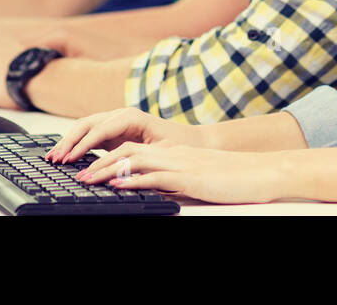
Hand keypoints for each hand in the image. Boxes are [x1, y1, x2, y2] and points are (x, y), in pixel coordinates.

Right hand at [47, 107, 210, 163]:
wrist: (192, 140)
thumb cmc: (179, 146)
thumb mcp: (160, 154)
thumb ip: (137, 160)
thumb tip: (113, 170)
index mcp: (131, 117)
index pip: (99, 129)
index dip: (81, 145)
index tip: (68, 159)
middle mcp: (121, 115)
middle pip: (87, 124)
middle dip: (68, 141)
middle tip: (54, 158)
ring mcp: (116, 121)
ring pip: (85, 127)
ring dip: (68, 141)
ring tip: (53, 156)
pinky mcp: (114, 131)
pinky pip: (90, 134)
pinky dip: (76, 143)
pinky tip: (65, 155)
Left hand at [62, 142, 284, 204]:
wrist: (260, 172)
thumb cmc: (231, 178)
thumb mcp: (195, 177)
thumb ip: (171, 180)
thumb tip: (146, 188)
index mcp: (172, 153)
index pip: (130, 148)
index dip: (105, 156)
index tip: (85, 167)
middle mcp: (172, 154)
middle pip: (125, 149)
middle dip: (97, 161)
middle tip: (76, 173)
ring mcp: (180, 164)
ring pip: (135, 159)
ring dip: (107, 169)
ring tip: (87, 179)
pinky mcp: (189, 177)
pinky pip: (156, 175)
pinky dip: (135, 178)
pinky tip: (119, 184)